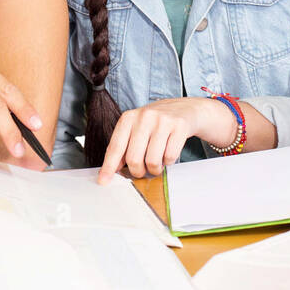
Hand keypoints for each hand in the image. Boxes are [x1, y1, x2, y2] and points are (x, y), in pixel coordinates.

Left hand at [98, 98, 230, 184]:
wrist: (186, 108)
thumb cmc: (157, 123)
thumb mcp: (137, 128)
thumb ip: (124, 146)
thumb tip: (111, 170)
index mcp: (129, 117)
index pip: (116, 147)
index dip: (109, 167)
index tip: (104, 181)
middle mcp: (144, 116)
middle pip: (134, 158)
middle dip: (137, 171)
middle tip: (142, 171)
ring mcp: (162, 120)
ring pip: (152, 161)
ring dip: (155, 169)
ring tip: (156, 163)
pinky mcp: (179, 126)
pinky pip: (170, 157)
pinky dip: (168, 162)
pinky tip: (168, 153)